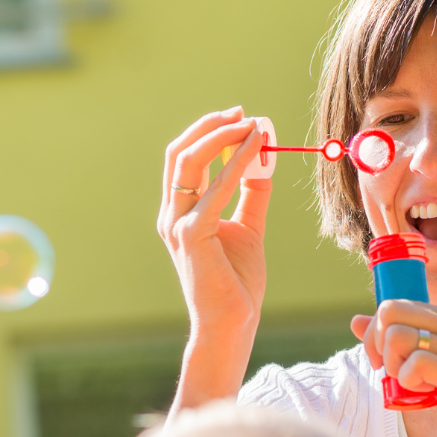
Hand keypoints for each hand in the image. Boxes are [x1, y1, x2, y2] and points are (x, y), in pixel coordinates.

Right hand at [159, 108, 270, 338]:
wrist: (231, 324)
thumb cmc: (237, 283)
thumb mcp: (248, 229)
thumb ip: (252, 194)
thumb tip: (263, 157)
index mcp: (180, 213)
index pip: (184, 160)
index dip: (210, 133)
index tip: (242, 118)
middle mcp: (172, 215)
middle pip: (180, 153)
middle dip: (211, 126)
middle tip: (243, 112)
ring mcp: (178, 224)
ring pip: (189, 161)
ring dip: (222, 136)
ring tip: (251, 124)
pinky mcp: (192, 235)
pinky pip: (216, 188)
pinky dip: (237, 162)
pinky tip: (257, 147)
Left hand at [351, 300, 436, 436]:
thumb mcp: (429, 364)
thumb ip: (394, 341)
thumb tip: (355, 321)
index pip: (391, 306)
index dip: (374, 336)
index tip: (383, 363)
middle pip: (390, 314)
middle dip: (379, 347)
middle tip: (394, 373)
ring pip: (399, 336)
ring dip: (394, 367)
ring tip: (412, 384)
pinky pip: (416, 364)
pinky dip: (409, 382)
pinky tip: (423, 393)